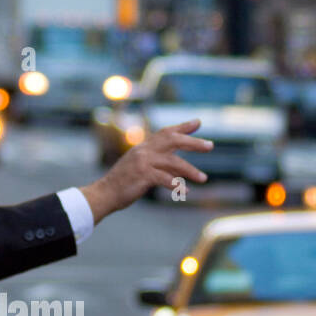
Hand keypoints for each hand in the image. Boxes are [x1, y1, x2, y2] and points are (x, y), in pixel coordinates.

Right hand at [79, 119, 212, 222]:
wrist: (104, 194)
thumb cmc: (123, 184)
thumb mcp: (140, 169)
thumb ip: (157, 164)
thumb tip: (177, 169)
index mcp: (144, 147)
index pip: (166, 132)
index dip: (183, 127)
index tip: (198, 122)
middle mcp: (144, 150)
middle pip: (173, 140)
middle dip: (193, 143)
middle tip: (210, 146)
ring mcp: (143, 162)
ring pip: (174, 162)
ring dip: (191, 171)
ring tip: (204, 178)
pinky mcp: (143, 175)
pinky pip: (165, 179)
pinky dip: (177, 186)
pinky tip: (185, 192)